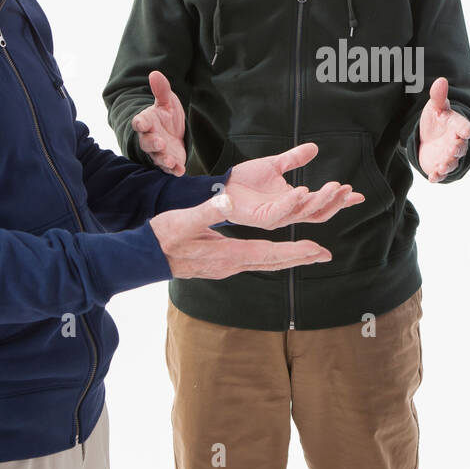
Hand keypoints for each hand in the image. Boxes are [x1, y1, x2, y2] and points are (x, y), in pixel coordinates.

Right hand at [132, 71, 185, 175]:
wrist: (176, 133)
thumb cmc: (167, 116)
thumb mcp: (167, 102)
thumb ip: (161, 90)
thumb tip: (155, 73)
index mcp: (148, 122)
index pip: (139, 122)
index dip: (140, 123)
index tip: (141, 123)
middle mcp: (150, 138)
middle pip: (146, 143)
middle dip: (152, 144)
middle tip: (160, 143)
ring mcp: (159, 152)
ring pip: (157, 157)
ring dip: (163, 159)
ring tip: (170, 160)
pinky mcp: (169, 162)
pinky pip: (169, 168)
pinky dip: (174, 170)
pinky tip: (180, 171)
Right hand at [149, 142, 363, 279]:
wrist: (144, 258)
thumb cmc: (163, 238)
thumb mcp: (184, 220)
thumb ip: (207, 211)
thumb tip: (228, 201)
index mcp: (228, 254)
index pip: (270, 253)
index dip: (295, 252)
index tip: (318, 250)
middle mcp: (232, 265)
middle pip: (273, 262)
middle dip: (300, 257)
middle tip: (325, 255)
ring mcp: (226, 267)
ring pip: (265, 263)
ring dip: (288, 258)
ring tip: (308, 254)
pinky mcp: (220, 265)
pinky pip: (254, 261)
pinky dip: (271, 257)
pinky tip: (274, 254)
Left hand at [222, 142, 362, 229]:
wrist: (222, 185)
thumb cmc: (246, 179)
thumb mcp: (275, 164)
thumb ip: (294, 158)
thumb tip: (315, 148)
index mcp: (294, 202)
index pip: (322, 205)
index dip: (341, 201)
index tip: (359, 195)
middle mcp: (288, 213)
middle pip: (318, 213)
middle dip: (335, 202)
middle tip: (347, 188)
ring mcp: (276, 217)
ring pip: (304, 213)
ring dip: (320, 201)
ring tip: (333, 187)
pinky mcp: (261, 217)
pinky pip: (280, 212)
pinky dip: (293, 201)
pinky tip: (303, 190)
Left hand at [418, 77, 469, 182]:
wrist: (429, 137)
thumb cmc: (436, 121)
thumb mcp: (436, 107)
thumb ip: (438, 96)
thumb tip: (440, 80)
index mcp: (458, 127)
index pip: (465, 127)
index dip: (466, 129)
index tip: (467, 131)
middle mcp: (456, 143)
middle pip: (460, 147)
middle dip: (457, 148)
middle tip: (453, 148)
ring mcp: (448, 157)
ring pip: (452, 162)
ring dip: (448, 164)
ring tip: (443, 166)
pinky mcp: (439, 167)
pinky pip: (440, 174)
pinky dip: (437, 176)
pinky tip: (432, 177)